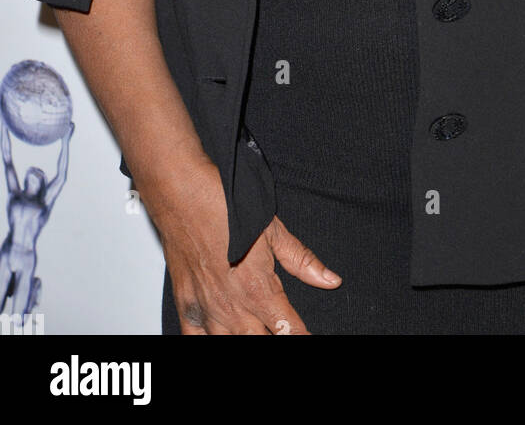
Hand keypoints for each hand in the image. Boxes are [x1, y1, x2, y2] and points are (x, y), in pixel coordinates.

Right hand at [145, 158, 340, 334]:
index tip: (307, 335)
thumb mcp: (272, 230)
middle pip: (259, 341)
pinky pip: (195, 340)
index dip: (301, 335)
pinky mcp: (185, 305)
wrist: (181, 194)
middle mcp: (232, 306)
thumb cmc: (224, 205)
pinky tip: (219, 336)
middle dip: (275, 338)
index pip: (288, 329)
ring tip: (254, 332)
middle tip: (282, 331)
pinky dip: (208, 343)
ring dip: (245, 340)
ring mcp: (206, 309)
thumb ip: (301, 260)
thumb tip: (330, 280)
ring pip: (229, 344)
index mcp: (258, 288)